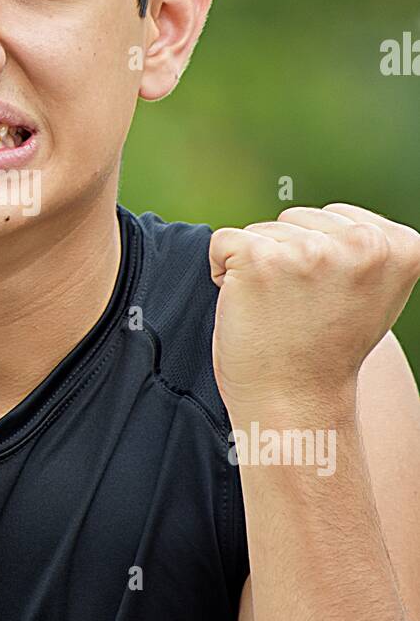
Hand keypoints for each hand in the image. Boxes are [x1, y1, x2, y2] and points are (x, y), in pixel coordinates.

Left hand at [209, 203, 419, 419]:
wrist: (297, 404)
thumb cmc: (325, 352)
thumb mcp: (370, 291)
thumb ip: (361, 250)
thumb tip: (336, 217)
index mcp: (399, 246)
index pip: (336, 216)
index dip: (320, 257)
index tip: (328, 299)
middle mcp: (363, 243)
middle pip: (298, 219)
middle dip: (288, 257)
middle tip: (301, 310)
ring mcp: (310, 250)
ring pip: (262, 231)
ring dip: (259, 267)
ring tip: (278, 312)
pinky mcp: (260, 259)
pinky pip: (223, 242)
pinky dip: (223, 272)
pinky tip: (249, 309)